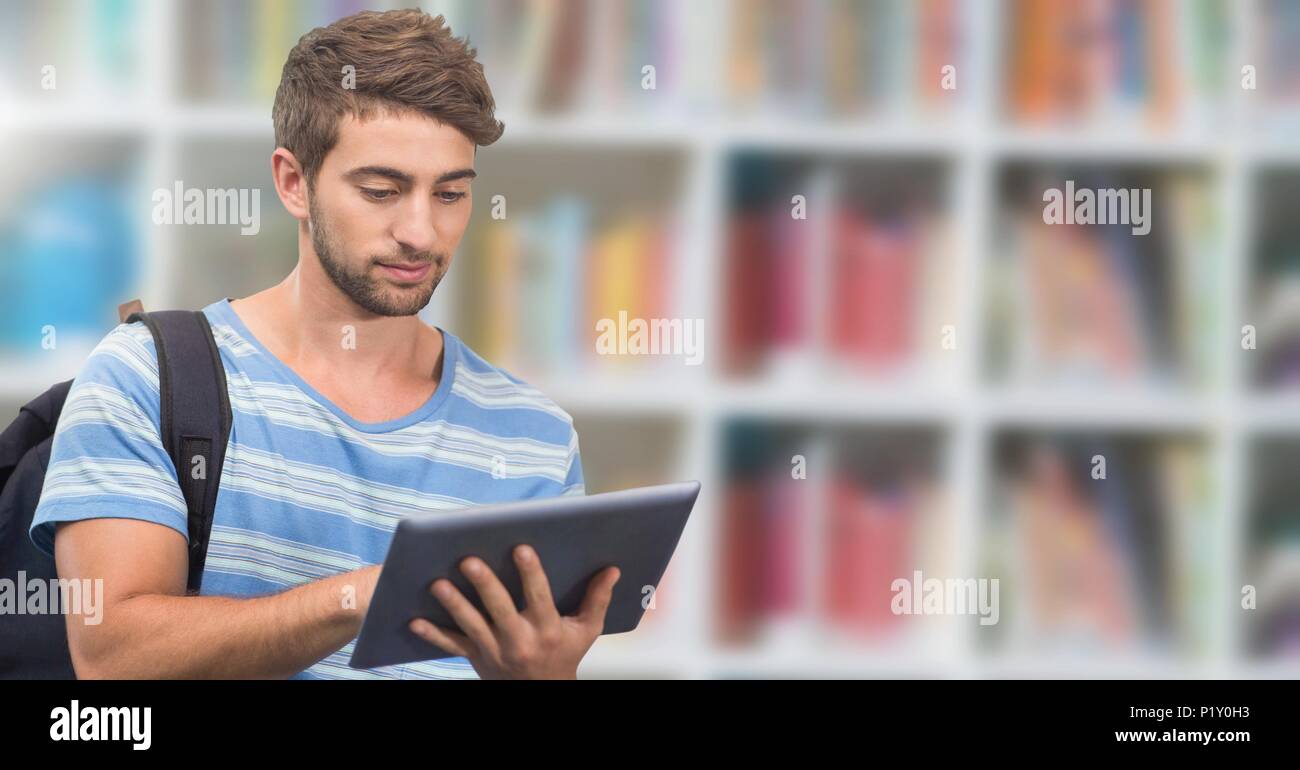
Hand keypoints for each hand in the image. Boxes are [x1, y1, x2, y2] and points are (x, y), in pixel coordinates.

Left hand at [408, 545, 619, 679]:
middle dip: (483, 585)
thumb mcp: (587, 630)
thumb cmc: (565, 656)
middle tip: (468, 561)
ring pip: (471, 625)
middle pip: (499, 609)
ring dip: (453, 604)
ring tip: (437, 584)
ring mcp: (494, 650)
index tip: (521, 549)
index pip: (538, 597)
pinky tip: (414, 619)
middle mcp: (519, 640)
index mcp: (547, 629)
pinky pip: (451, 645)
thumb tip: (612, 569)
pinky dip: (433, 634)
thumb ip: (597, 598)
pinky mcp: (476, 657)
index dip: (530, 573)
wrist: (541, 692)